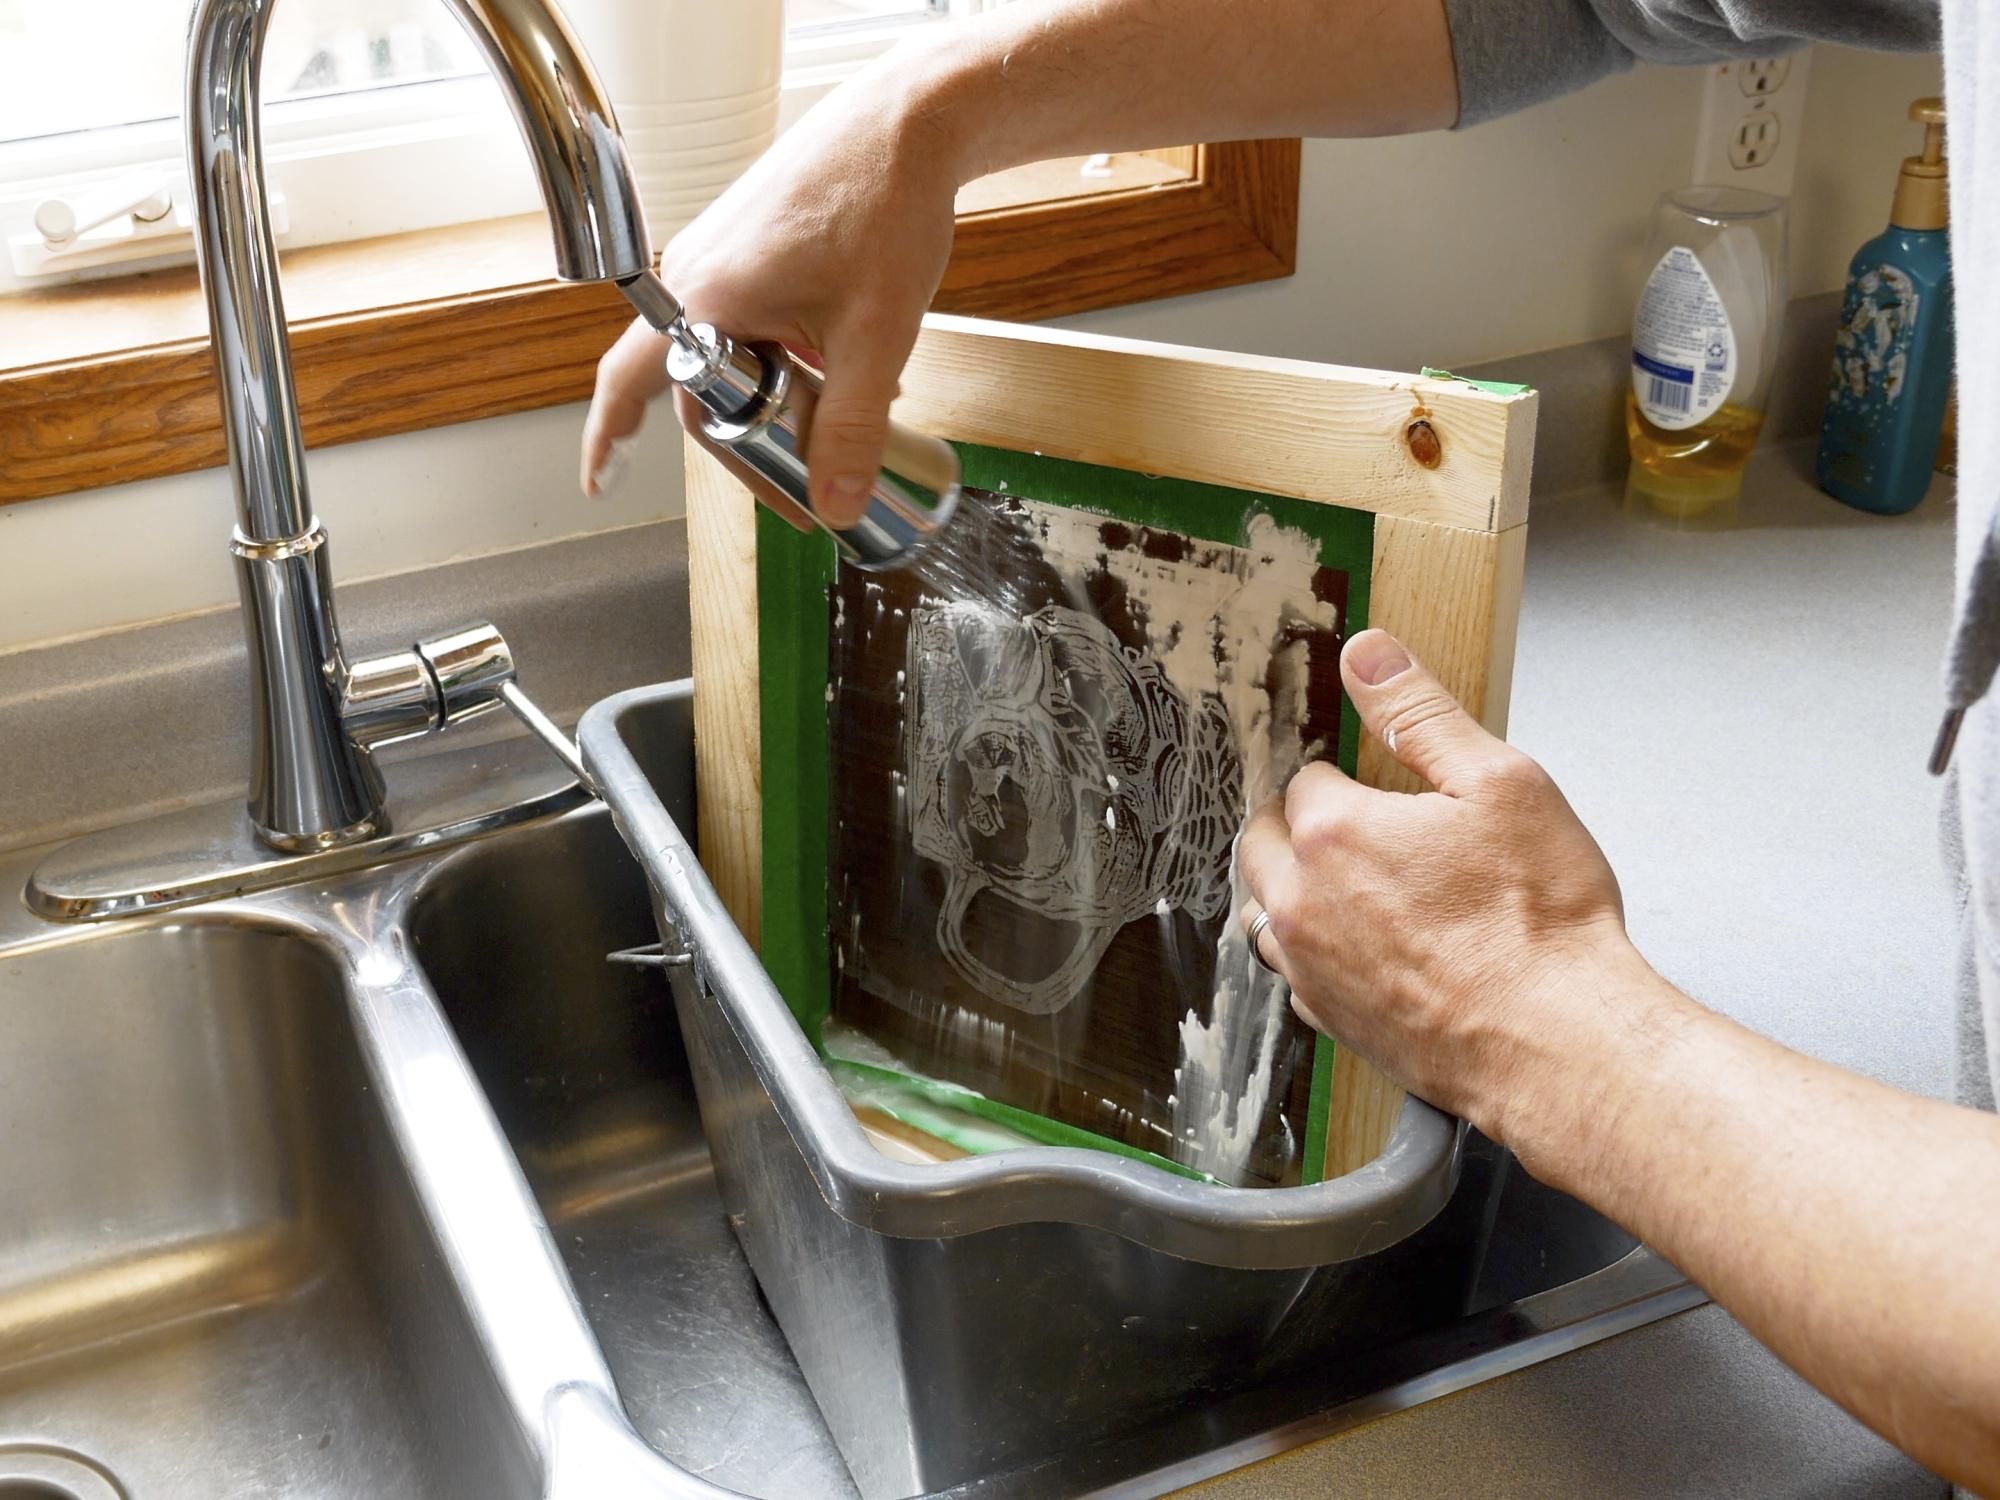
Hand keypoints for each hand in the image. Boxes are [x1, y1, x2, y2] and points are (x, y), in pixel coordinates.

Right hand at [579, 52, 962, 526]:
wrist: (907, 125)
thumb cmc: (883, 206)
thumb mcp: (874, 339)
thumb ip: (852, 430)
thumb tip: (838, 506)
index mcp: (705, 297)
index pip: (642, 389)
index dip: (627, 442)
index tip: (600, 482)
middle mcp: (696, 272)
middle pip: (697, 386)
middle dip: (749, 440)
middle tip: (800, 486)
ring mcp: (720, 254)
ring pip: (728, 353)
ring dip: (776, 396)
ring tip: (838, 416)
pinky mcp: (747, 243)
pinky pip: (748, 319)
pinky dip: (786, 356)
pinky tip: (841, 367)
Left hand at [1238, 629, 1638, 1143]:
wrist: (1560, 1044)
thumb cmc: (1540, 922)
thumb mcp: (1499, 784)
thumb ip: (1419, 712)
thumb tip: (1367, 653)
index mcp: (1332, 835)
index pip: (1305, 780)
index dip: (1344, 777)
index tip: (1377, 787)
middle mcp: (1300, 904)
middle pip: (1264, 841)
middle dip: (1300, 825)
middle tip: (1360, 825)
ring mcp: (1310, 969)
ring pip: (1267, 910)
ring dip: (1298, 890)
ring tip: (1363, 886)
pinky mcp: (1330, 1021)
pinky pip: (1298, 971)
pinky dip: (1321, 952)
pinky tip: (1374, 949)